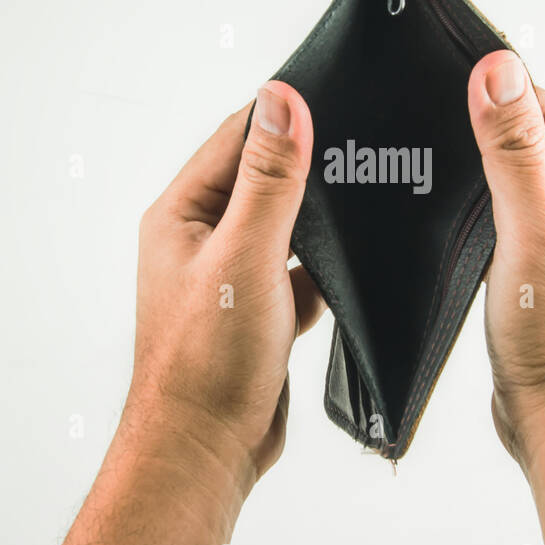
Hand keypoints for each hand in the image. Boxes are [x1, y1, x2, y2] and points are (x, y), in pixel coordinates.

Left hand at [36, 82, 321, 544]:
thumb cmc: (206, 361)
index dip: (281, 115)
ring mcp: (230, 277)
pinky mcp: (257, 312)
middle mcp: (201, 240)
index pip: (235, 139)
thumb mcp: (246, 254)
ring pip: (285, 229)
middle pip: (262, 180)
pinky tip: (350, 274)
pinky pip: (298, 274)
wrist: (204, 451)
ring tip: (363, 202)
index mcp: (181, 215)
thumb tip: (282, 101)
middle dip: (308, 167)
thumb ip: (269, 179)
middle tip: (360, 146)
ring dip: (318, 222)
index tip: (330, 93)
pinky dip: (323, 272)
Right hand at [467, 50, 544, 468]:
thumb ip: (516, 152)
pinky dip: (480, 212)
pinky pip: (510, 218)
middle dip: (487, 137)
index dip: (501, 98)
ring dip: (481, 176)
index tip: (446, 83)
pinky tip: (450, 218)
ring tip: (435, 172)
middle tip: (430, 129)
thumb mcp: (537, 234)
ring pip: (519, 181)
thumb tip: (498, 71)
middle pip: (536, 143)